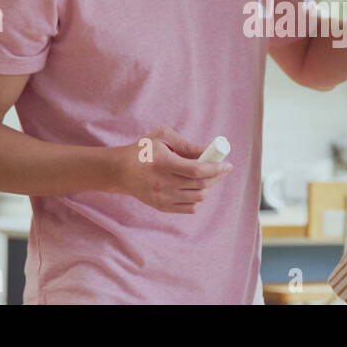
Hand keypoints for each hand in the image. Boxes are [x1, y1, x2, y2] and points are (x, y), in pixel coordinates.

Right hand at [106, 126, 232, 213]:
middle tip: (221, 168)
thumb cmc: (142, 150)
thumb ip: (187, 145)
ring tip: (208, 176)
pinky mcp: (161, 207)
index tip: (227, 165)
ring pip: (197, 198)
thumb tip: (209, 152)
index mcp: (163, 164)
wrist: (119, 171)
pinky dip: (198, 199)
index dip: (216, 168)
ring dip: (208, 187)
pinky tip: (196, 188)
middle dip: (216, 177)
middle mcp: (162, 183)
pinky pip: (189, 208)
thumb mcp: (162, 138)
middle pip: (200, 185)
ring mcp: (162, 198)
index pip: (196, 170)